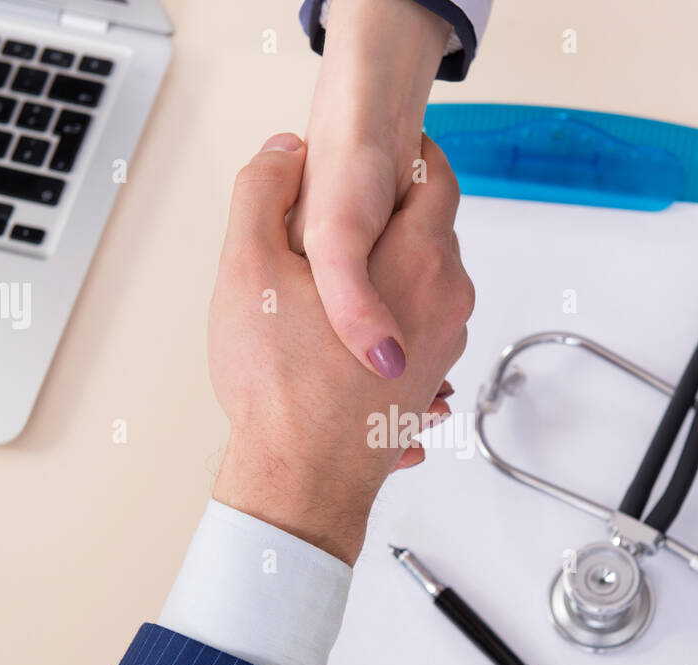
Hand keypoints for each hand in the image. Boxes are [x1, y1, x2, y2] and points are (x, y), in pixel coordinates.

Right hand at [286, 0, 450, 379]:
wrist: (300, 480)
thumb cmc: (280, 384)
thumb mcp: (248, 267)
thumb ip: (262, 191)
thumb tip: (285, 151)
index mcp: (419, 260)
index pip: (435, 176)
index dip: (402, 158)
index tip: (365, 161)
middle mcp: (448, 302)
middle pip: (428, 231)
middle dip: (385, 220)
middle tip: (330, 224)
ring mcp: (443, 347)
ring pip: (422, 284)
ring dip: (384, 275)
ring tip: (327, 288)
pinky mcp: (428, 383)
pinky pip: (413, 329)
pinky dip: (384, 319)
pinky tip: (338, 336)